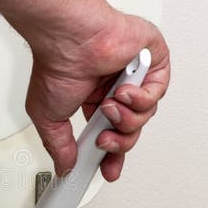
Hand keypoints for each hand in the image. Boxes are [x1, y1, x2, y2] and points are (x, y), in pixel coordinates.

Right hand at [25, 9, 169, 178]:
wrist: (71, 38)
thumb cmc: (57, 63)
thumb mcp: (49, 117)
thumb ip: (58, 146)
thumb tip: (64, 166)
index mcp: (94, 98)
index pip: (111, 133)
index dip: (112, 154)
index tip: (107, 169)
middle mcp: (115, 87)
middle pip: (131, 129)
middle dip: (120, 142)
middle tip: (105, 141)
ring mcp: (134, 75)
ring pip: (145, 115)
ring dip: (127, 118)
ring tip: (109, 106)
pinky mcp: (152, 61)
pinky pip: (158, 93)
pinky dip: (141, 98)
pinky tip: (124, 91)